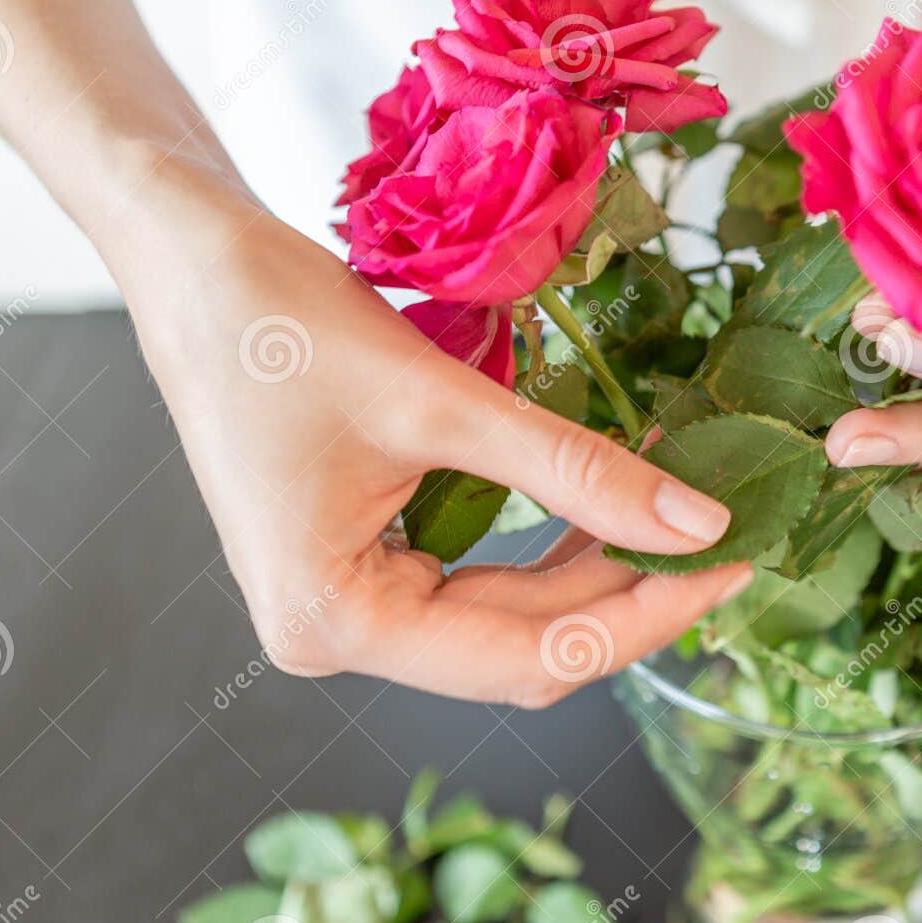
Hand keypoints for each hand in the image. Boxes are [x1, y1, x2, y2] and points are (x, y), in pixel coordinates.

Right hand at [117, 160, 750, 708]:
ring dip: (595, 578)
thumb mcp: (444, 402)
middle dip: (627, 597)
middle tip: (722, 542)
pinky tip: (608, 514)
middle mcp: (335, 637)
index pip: (530, 659)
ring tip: (679, 523)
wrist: (191, 263)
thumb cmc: (280, 321)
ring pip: (509, 623)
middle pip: (522, 651)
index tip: (730, 568)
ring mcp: (347, 607)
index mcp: (335, 622)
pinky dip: (548, 554)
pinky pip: (479, 586)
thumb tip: (701, 526)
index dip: (644, 617)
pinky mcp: (362, 568)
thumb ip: (576, 471)